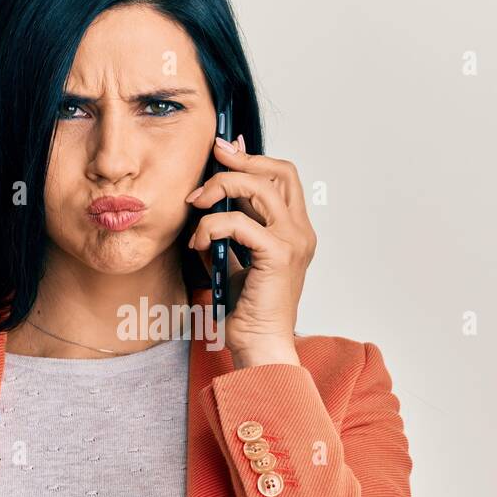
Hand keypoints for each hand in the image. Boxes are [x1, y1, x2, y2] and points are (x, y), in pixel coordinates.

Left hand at [185, 134, 315, 366]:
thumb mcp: (233, 260)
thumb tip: (205, 201)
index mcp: (295, 232)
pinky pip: (238, 222)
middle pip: (279, 172)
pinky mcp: (277, 255)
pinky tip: (198, 241)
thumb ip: (226, 231)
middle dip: (240, 161)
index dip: (254, 158)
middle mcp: (300, 232)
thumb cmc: (247, 311)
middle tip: (210, 162)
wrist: (258, 346)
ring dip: (220, 188)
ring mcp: (293, 242)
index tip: (225, 150)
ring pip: (259, 188)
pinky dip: (212, 226)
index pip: (283, 177)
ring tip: (196, 204)